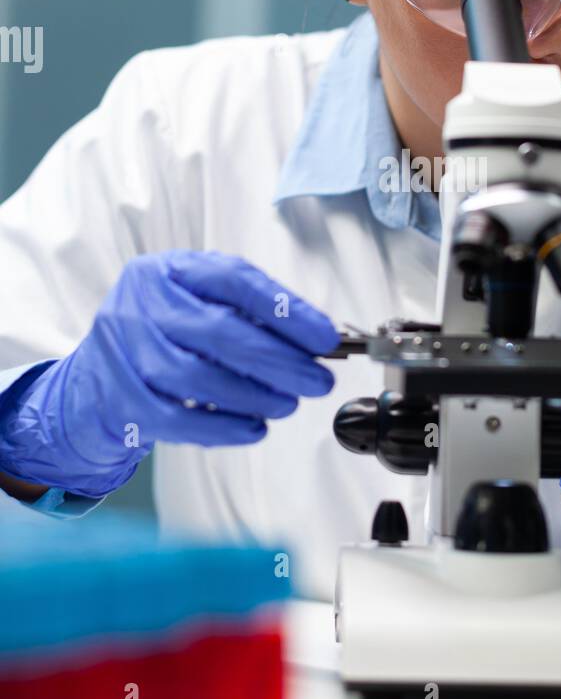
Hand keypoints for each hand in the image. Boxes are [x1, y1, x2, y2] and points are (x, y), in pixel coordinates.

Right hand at [0, 250, 339, 497]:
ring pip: (199, 378)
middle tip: (318, 379)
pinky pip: (179, 419)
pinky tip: (255, 428)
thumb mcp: (198, 300)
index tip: (325, 337)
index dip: (286, 311)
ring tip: (289, 403)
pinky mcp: (123, 400)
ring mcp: (128, 353)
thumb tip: (317, 339)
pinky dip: (224, 427)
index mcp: (170, 270)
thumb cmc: (163, 332)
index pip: (235, 281)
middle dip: (281, 360)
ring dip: (256, 395)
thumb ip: (250, 311)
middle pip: (221, 332)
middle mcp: (143, 305)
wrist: (96, 377)